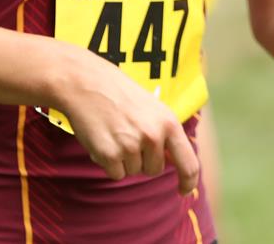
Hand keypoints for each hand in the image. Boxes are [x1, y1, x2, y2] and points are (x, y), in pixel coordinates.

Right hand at [53, 46, 200, 194]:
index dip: (188, 182)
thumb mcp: (152, 107)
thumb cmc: (119, 94)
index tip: (183, 191)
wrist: (85, 82)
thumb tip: (173, 162)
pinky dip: (108, 163)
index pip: (188, 164)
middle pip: (154, 169)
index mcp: (169, 123)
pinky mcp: (109, 154)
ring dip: (123, 159)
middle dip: (142, 159)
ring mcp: (131, 146)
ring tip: (113, 131)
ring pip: (133, 171)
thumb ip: (165, 133)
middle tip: (127, 133)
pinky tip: (102, 140)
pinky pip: (115, 174)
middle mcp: (153, 136)